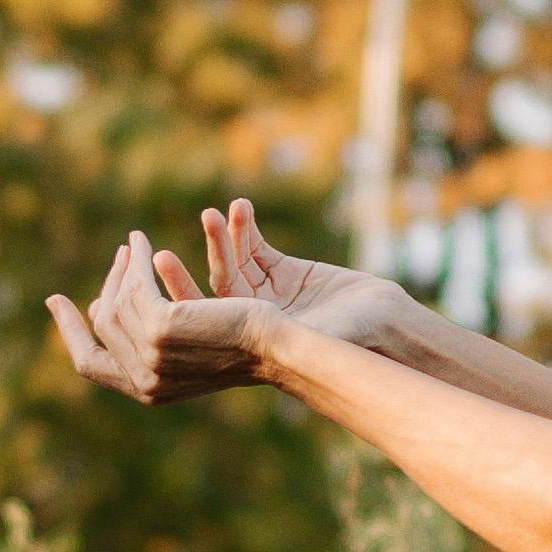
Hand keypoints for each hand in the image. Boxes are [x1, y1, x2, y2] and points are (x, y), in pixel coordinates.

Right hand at [47, 233, 272, 400]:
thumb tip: (103, 309)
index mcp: (147, 393)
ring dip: (123, 268)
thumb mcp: (189, 348)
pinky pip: (135, 285)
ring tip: (133, 245)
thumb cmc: (244, 349)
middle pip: (102, 327)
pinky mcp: (162, 326)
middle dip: (107, 286)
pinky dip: (135, 261)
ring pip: (117, 303)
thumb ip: (150, 340)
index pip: (90, 365)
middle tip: (120, 256)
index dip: (70, 332)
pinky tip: (142, 243)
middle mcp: (143, 381)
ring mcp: (150, 355)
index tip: (57, 302)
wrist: (278, 349)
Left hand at [201, 199, 406, 346]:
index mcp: (255, 344)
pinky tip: (241, 208)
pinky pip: (258, 248)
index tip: (165, 260)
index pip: (207, 316)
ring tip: (216, 213)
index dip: (183, 287)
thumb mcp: (313, 339)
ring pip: (238, 262)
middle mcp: (257, 321)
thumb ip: (281, 335)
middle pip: (220, 284)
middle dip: (208, 254)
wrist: (386, 324)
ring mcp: (272, 295)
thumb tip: (239, 330)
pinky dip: (247, 228)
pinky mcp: (289, 273)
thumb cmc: (354, 338)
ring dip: (225, 236)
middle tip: (194, 225)